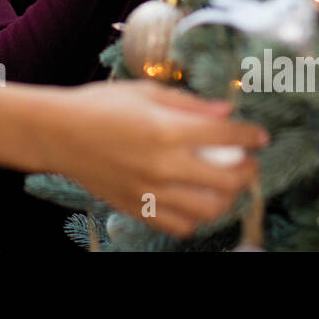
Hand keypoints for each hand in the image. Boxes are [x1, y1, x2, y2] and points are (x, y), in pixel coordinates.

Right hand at [42, 80, 268, 238]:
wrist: (58, 134)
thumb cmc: (100, 105)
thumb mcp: (146, 92)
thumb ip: (189, 103)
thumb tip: (226, 111)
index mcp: (167, 129)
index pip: (227, 136)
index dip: (250, 136)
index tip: (259, 136)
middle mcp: (164, 165)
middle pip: (228, 178)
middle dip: (248, 172)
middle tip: (249, 164)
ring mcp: (151, 192)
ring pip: (209, 210)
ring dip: (226, 198)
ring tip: (225, 186)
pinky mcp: (138, 209)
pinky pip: (180, 226)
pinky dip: (195, 217)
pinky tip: (195, 202)